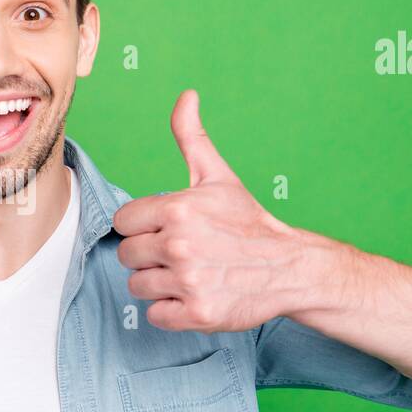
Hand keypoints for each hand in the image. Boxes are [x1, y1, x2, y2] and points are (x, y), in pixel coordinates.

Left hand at [113, 90, 306, 332]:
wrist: (289, 267)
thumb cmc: (247, 222)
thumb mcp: (217, 177)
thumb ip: (191, 137)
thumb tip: (187, 96)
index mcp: (177, 209)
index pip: (123, 222)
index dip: (142, 226)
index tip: (165, 229)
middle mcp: (178, 245)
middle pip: (126, 254)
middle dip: (148, 255)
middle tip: (181, 253)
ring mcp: (187, 281)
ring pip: (137, 285)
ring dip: (158, 283)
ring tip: (189, 273)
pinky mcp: (195, 313)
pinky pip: (155, 315)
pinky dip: (170, 310)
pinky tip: (193, 295)